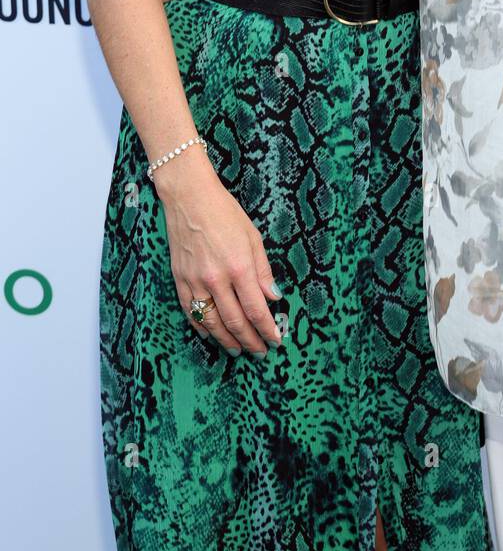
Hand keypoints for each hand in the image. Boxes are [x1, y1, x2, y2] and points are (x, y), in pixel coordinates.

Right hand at [154, 149, 283, 356]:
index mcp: (239, 267)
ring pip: (211, 323)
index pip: (256, 309)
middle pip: (235, 322)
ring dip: (227, 340)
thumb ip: (263, 271)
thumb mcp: (253, 238)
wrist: (189, 198)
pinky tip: (210, 335)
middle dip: (250, 341)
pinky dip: (201, 327)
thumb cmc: (225, 213)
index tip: (275, 341)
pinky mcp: (179, 280)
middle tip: (260, 352)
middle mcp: (216, 279)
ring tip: (238, 350)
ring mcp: (195, 282)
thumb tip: (274, 298)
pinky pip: (190, 312)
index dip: (267, 329)